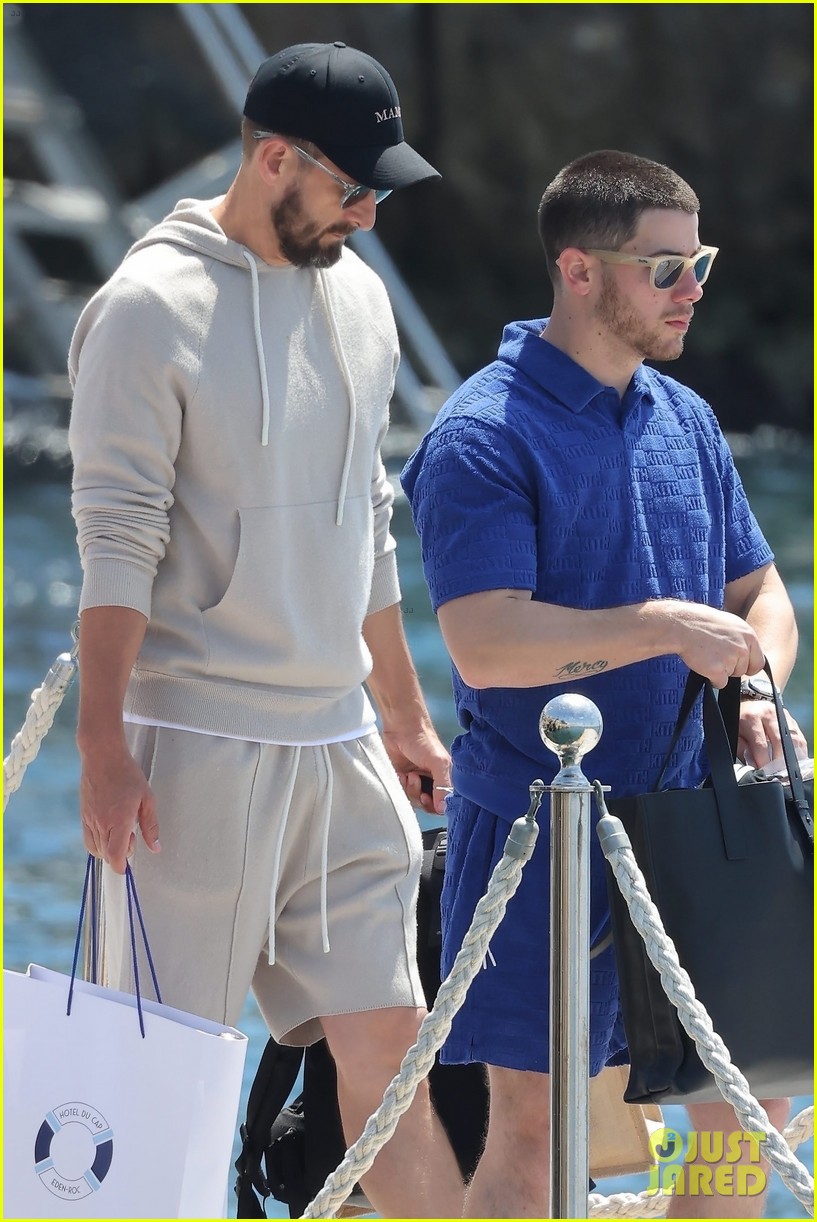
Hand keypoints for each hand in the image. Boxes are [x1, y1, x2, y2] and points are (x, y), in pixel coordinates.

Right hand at [79, 743, 159, 873]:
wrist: (103, 757)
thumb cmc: (127, 774)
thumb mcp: (147, 799)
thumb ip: (151, 826)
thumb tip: (155, 847)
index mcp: (119, 819)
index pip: (115, 854)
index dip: (120, 866)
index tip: (126, 869)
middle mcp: (101, 822)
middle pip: (106, 854)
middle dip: (119, 854)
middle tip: (131, 837)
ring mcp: (89, 819)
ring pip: (95, 848)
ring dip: (108, 848)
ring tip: (120, 831)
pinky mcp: (83, 815)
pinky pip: (88, 838)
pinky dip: (98, 841)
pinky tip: (109, 829)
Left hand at [380, 721, 451, 816]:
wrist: (400, 727)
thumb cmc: (423, 741)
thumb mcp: (438, 762)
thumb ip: (443, 785)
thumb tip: (444, 808)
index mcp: (446, 778)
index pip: (446, 803)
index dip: (437, 806)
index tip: (428, 797)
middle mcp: (433, 782)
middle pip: (429, 806)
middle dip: (420, 796)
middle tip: (416, 780)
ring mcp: (417, 782)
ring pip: (414, 801)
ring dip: (409, 789)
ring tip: (408, 774)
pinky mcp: (403, 780)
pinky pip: (401, 794)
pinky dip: (400, 786)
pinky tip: (400, 774)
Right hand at [671, 603, 764, 686]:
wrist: (682, 625)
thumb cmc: (701, 622)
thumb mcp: (729, 624)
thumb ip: (741, 639)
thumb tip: (747, 652)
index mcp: (749, 635)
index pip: (759, 661)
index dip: (748, 666)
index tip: (741, 667)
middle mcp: (743, 647)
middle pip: (743, 671)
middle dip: (731, 668)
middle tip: (715, 655)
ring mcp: (731, 659)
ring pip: (730, 677)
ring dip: (720, 671)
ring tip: (707, 655)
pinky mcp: (718, 670)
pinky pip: (720, 684)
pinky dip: (711, 678)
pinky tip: (703, 664)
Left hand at [738, 702, 809, 769]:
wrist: (745, 706)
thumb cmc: (739, 721)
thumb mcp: (735, 735)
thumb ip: (743, 751)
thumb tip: (755, 766)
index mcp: (751, 718)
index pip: (761, 744)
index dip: (764, 761)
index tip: (765, 773)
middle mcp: (768, 713)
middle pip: (780, 742)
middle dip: (780, 761)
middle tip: (778, 773)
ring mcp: (781, 714)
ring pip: (793, 739)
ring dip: (792, 756)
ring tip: (787, 768)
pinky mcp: (789, 717)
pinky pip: (799, 735)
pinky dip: (798, 749)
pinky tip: (793, 759)